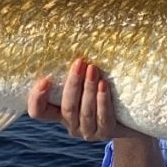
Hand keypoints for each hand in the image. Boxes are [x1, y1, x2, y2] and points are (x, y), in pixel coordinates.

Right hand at [27, 58, 145, 141]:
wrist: (129, 114)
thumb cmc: (102, 89)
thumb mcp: (85, 81)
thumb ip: (76, 70)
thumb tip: (74, 32)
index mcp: (58, 112)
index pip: (38, 112)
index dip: (37, 99)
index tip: (44, 80)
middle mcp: (71, 125)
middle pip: (66, 108)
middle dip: (73, 84)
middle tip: (79, 62)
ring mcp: (87, 132)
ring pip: (85, 113)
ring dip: (88, 89)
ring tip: (93, 69)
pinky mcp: (105, 133)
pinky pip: (103, 118)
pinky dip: (102, 101)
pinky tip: (104, 86)